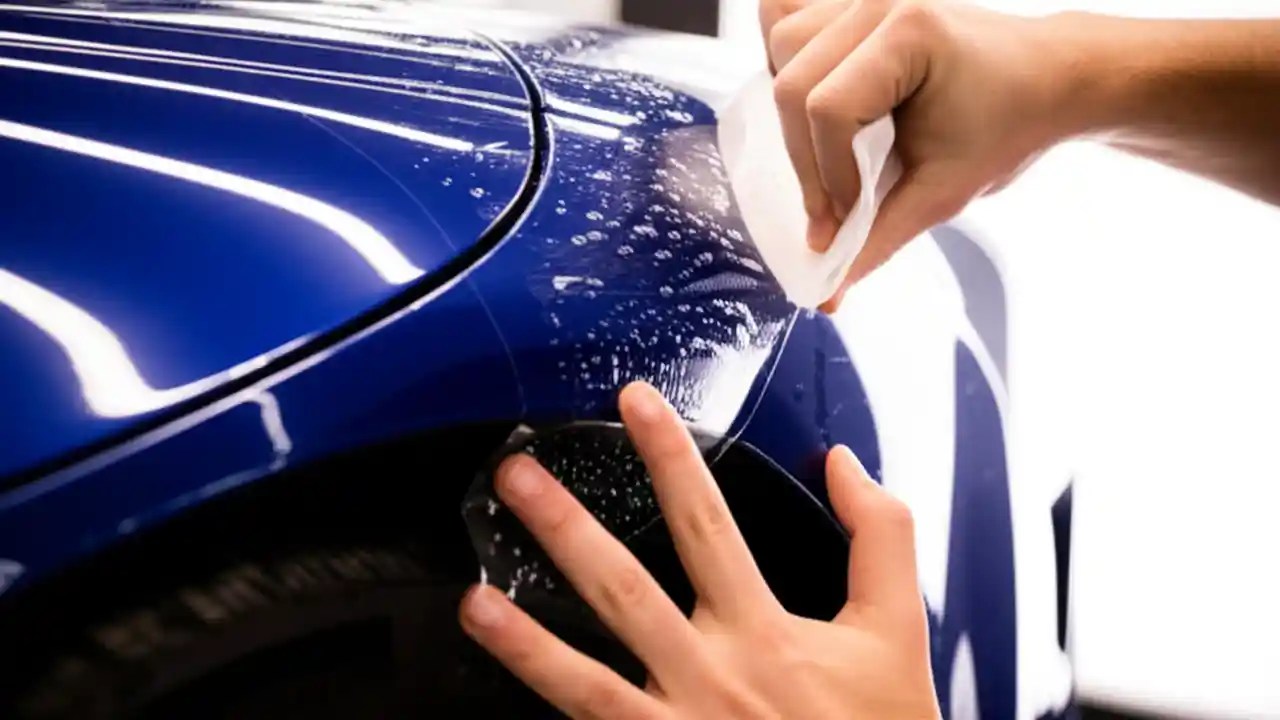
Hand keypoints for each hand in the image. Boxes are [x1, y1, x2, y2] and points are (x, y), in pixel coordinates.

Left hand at [459, 381, 939, 718]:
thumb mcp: (898, 631)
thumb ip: (880, 539)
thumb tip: (845, 463)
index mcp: (763, 632)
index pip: (705, 523)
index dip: (669, 456)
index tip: (635, 402)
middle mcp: (711, 676)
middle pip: (624, 590)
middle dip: (566, 528)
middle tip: (514, 478)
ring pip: (587, 685)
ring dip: (526, 643)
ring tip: (475, 601)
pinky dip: (551, 711)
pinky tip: (506, 697)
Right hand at [760, 0, 1077, 307]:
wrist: (1046, 79)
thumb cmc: (1008, 125)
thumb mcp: (944, 192)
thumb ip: (880, 240)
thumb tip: (827, 294)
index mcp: (910, 33)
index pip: (828, 109)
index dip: (831, 174)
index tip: (847, 218)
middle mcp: (879, 0)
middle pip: (791, 80)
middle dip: (804, 154)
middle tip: (832, 202)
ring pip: (778, 41)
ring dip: (787, 102)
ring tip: (824, 144)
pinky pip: (786, 14)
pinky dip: (786, 56)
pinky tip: (814, 92)